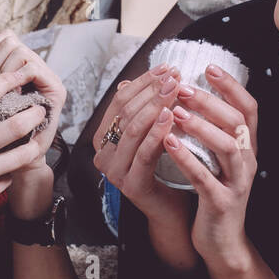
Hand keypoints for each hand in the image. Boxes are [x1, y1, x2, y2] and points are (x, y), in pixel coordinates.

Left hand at [0, 30, 65, 171]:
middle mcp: (34, 68)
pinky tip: (12, 94)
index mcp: (17, 66)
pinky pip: (33, 68)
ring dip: (5, 68)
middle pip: (11, 41)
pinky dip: (19, 77)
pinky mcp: (56, 90)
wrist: (11, 161)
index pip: (4, 37)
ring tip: (0, 90)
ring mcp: (47, 78)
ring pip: (20, 51)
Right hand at [0, 68, 45, 246]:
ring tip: (37, 140)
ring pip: (22, 154)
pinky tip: (6, 171)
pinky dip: (10, 173)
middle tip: (42, 110)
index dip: (7, 80)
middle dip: (35, 114)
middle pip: (15, 125)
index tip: (20, 74)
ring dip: (34, 146)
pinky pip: (8, 178)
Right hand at [92, 64, 196, 266]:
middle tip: (174, 75)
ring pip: (133, 129)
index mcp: (104, 139)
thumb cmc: (164, 169)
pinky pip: (144, 152)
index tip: (167, 67)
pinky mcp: (130, 185)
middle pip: (125, 112)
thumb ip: (142, 111)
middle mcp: (103, 155)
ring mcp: (114, 171)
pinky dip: (158, 132)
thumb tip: (131, 80)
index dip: (143, 82)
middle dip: (151, 90)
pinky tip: (173, 117)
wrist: (171, 210)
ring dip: (156, 106)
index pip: (120, 100)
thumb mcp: (151, 134)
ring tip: (176, 90)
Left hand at [163, 65, 259, 267]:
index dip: (232, 86)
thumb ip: (210, 132)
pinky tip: (168, 143)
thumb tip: (188, 97)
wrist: (221, 241)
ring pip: (227, 146)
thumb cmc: (213, 194)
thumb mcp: (216, 160)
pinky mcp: (222, 202)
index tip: (208, 67)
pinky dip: (187, 159)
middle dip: (209, 101)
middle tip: (181, 88)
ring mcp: (238, 182)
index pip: (248, 108)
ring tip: (175, 112)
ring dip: (200, 126)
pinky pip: (205, 177)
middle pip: (237, 122)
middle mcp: (248, 161)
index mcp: (247, 147)